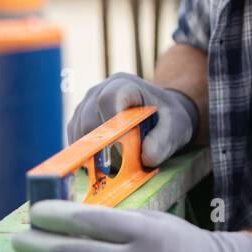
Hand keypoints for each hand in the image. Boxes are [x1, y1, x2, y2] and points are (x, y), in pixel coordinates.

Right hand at [67, 72, 198, 166]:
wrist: (159, 114)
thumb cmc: (168, 118)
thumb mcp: (176, 127)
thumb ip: (164, 141)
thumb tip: (145, 157)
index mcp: (126, 85)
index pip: (109, 99)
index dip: (110, 122)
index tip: (120, 146)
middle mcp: (100, 90)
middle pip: (89, 118)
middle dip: (101, 145)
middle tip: (119, 166)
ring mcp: (86, 104)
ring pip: (78, 130)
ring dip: (92, 152)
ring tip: (113, 166)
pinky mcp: (79, 120)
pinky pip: (74, 138)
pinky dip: (85, 154)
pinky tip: (101, 163)